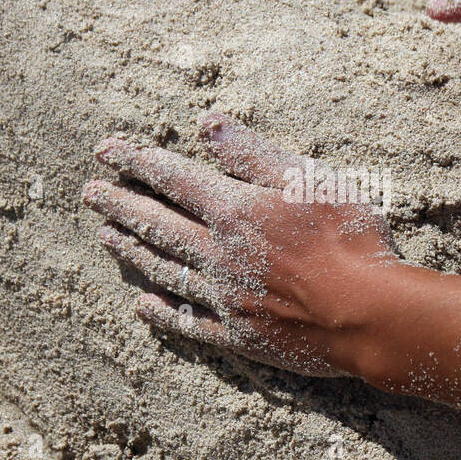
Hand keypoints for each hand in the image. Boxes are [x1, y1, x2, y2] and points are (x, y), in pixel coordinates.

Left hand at [82, 114, 399, 376]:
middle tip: (89, 193)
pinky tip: (143, 305)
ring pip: (164, 270)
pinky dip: (161, 312)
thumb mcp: (309, 180)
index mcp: (234, 210)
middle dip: (119, 204)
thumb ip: (253, 154)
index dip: (134, 161)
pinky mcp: (238, 335)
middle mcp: (218, 254)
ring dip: (131, 251)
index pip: (171, 178)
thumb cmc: (350, 240)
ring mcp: (224, 298)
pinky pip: (187, 323)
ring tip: (105, 237)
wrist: (370, 316)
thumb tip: (206, 124)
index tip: (104, 150)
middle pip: (156, 224)